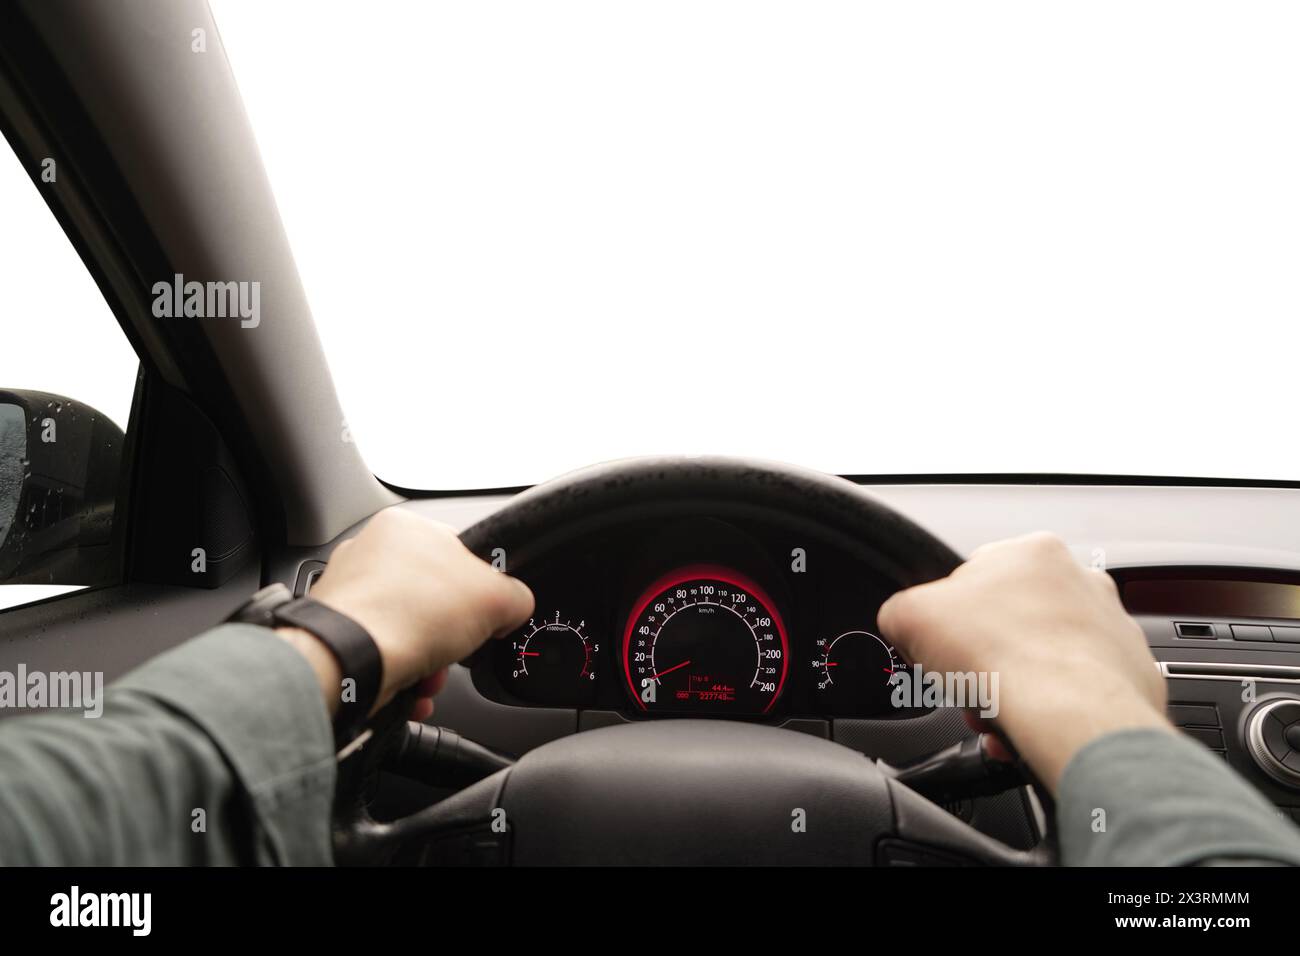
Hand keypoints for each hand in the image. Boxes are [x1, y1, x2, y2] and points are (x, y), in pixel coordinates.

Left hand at [277, 508, 533, 720]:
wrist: (349, 660)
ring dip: (429, 661)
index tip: (488, 613)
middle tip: (460, 649)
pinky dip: (400, 677)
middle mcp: (369, 552)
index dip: (481, 587)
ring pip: (407, 631)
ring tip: (431, 677)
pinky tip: (410, 691)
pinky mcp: (333, 634)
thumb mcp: (498, 597)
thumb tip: (513, 607)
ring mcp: (346, 593)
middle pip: (433, 598)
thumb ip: (516, 597)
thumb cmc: (408, 614)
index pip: (459, 552)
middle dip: (452, 634)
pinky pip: (380, 654)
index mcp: (405, 526)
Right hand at [877, 532, 1170, 792]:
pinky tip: (1026, 731)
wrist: (1071, 715)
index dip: (951, 619)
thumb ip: (899, 610)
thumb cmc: (1004, 657)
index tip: (943, 647)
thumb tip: (902, 621)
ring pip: (1044, 659)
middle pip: (1012, 622)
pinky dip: (1051, 711)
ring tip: (995, 717)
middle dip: (985, 658)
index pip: (977, 578)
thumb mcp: (909, 616)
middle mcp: (1082, 580)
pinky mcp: (1131, 672)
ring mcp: (1112, 627)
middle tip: (967, 686)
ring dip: (1015, 688)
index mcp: (1033, 551)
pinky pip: (1078, 691)